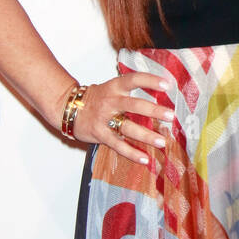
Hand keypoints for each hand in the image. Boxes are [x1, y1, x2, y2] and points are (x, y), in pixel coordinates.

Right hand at [58, 72, 174, 164]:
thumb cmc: (96, 99)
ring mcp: (105, 119)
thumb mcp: (112, 87)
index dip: (150, 81)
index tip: (167, 85)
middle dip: (153, 111)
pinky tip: (145, 159)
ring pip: (128, 127)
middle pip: (134, 105)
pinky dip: (132, 153)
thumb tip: (161, 92)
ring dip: (146, 135)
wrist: (68, 108)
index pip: (134, 79)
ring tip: (162, 142)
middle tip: (170, 115)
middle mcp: (111, 101)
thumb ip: (131, 91)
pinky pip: (118, 145)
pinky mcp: (100, 135)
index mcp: (115, 87)